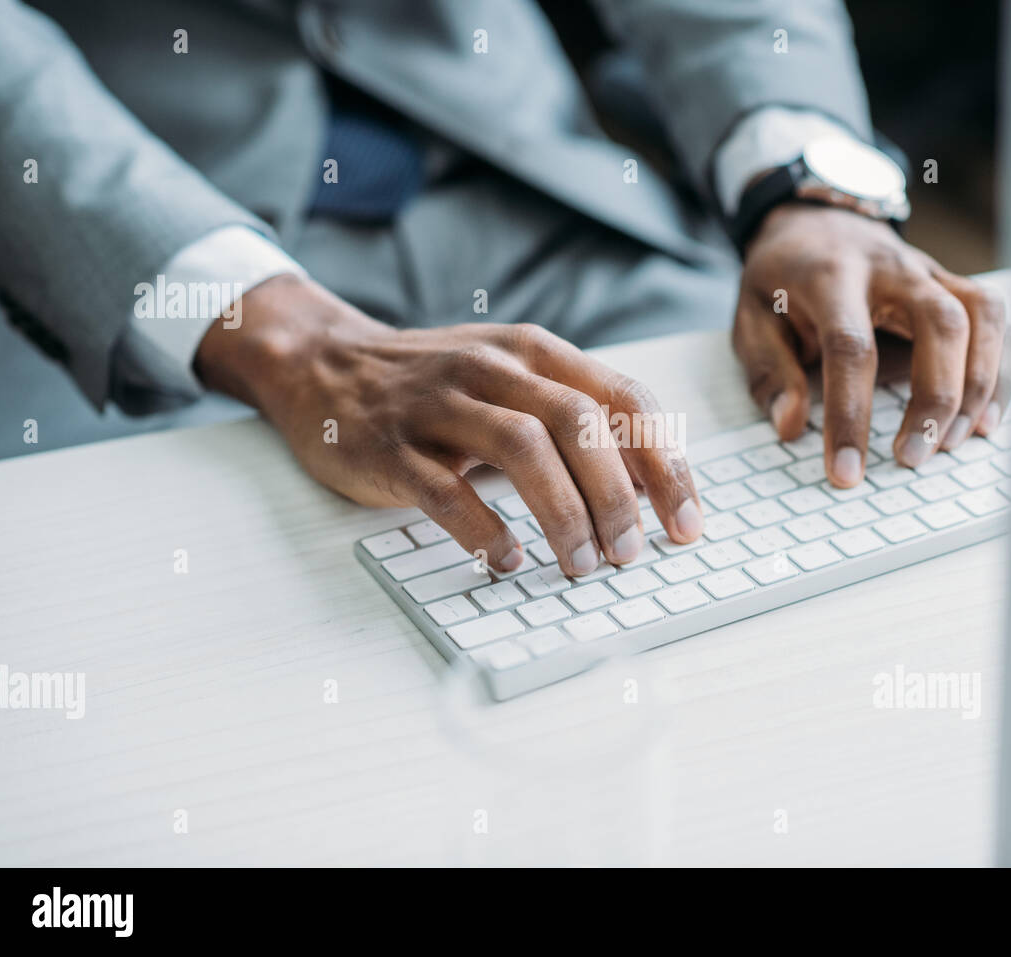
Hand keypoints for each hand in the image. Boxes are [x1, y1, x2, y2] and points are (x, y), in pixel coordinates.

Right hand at [195, 275, 702, 575]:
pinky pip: (444, 489)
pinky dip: (482, 527)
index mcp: (535, 353)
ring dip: (563, 512)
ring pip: (522, 448)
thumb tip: (651, 486)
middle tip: (631, 553)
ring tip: (582, 565)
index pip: (624, 400)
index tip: (688, 523)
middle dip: (619, 495)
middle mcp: (493, 368)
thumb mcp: (512, 380)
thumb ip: (576, 419)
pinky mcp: (391, 445)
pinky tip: (506, 560)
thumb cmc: (436, 384)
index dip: (666, 464)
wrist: (322, 361)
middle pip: (580, 423)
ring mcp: (439, 404)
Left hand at [732, 204, 1010, 485]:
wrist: (814, 221)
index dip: (851, 413)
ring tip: (954, 442)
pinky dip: (1000, 371)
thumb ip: (769, 372)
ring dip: (979, 384)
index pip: (850, 347)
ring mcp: (930, 272)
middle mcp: (891, 268)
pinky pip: (995, 320)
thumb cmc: (782, 279)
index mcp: (831, 276)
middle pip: (939, 324)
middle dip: (935, 399)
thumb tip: (791, 425)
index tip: (846, 471)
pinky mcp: (953, 284)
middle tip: (913, 458)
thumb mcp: (751, 318)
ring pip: (982, 315)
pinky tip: (984, 419)